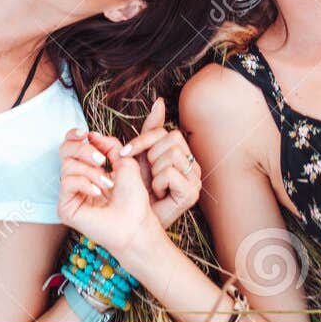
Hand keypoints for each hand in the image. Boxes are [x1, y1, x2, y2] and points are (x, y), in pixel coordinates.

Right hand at [57, 129, 163, 262]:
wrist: (135, 223)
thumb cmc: (132, 197)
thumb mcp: (124, 162)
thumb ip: (109, 145)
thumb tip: (91, 134)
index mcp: (87, 168)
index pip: (70, 146)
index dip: (74, 136)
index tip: (85, 134)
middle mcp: (75, 179)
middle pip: (64, 150)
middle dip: (84, 150)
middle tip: (101, 160)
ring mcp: (69, 194)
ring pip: (67, 166)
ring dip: (91, 171)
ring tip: (107, 184)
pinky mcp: (65, 208)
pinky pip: (67, 182)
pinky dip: (85, 183)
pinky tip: (97, 193)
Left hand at [118, 97, 201, 228]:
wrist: (135, 220)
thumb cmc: (138, 189)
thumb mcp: (140, 156)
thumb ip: (149, 130)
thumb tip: (159, 101)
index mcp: (181, 152)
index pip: (165, 132)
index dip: (143, 140)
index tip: (126, 153)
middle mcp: (192, 163)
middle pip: (171, 140)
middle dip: (149, 156)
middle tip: (147, 174)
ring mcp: (195, 179)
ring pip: (171, 155)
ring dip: (154, 171)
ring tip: (153, 185)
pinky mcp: (192, 194)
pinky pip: (170, 173)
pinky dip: (158, 183)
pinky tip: (158, 194)